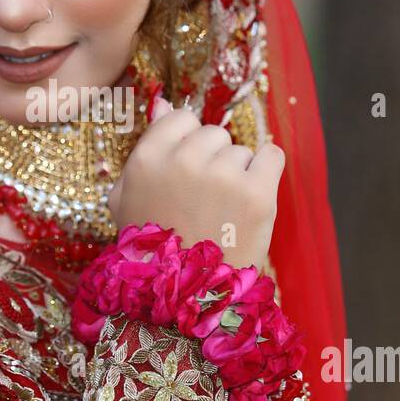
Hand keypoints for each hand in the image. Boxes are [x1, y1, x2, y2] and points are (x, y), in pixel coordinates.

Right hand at [108, 95, 284, 266]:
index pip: (181, 119)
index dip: (187, 146)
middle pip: (214, 134)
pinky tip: (251, 200)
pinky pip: (272, 156)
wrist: (188, 297)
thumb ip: (144, 146)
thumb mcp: (128, 198)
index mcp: (147, 158)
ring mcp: (222, 176)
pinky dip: (266, 173)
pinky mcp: (257, 193)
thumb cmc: (153, 248)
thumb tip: (164, 103)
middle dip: (213, 161)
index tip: (187, 176)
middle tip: (205, 202)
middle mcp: (183, 160)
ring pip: (241, 151)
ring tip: (223, 212)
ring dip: (238, 175)